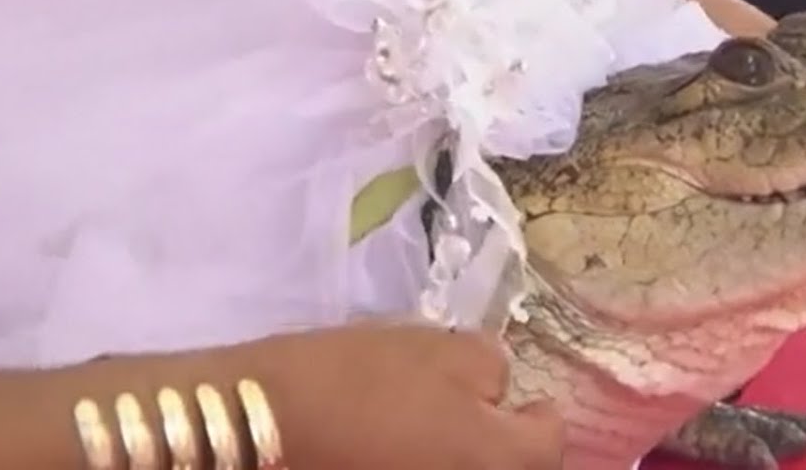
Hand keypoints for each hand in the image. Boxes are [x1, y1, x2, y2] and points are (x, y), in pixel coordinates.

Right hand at [251, 324, 564, 469]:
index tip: (525, 405)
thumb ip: (488, 369)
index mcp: (501, 459)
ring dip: (462, 460)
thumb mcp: (434, 348)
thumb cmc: (353, 381)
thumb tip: (500, 393)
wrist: (257, 427)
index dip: (537, 418)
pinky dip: (422, 466)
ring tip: (435, 440)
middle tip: (482, 425)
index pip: (548, 445)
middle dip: (504, 452)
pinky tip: (400, 452)